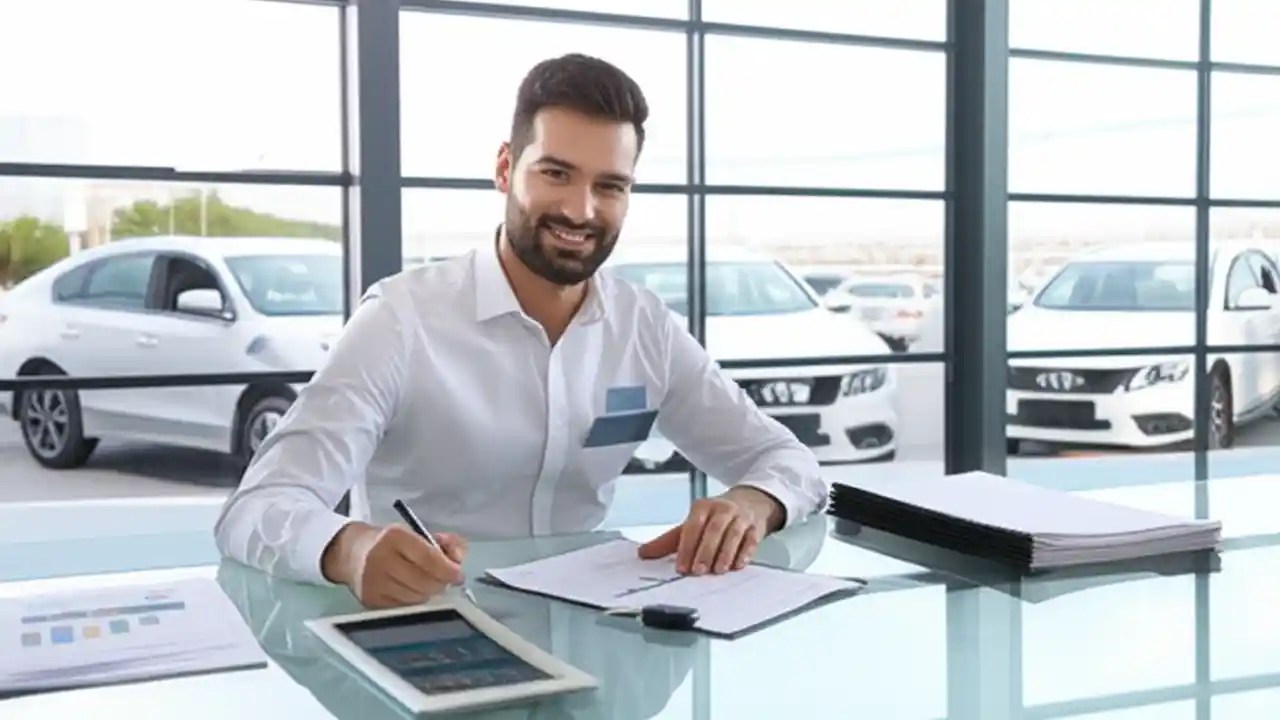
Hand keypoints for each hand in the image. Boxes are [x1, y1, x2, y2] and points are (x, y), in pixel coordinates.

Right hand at [322, 523, 467, 607]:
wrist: (351, 553)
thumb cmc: (390, 543)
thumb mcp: (416, 533)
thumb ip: (445, 542)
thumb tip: (459, 559)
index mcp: (394, 536)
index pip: (429, 558)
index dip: (448, 569)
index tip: (458, 575)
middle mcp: (381, 558)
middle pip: (424, 581)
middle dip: (441, 584)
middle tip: (444, 581)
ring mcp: (373, 582)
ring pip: (415, 597)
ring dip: (427, 593)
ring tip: (425, 583)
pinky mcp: (370, 600)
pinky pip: (403, 607)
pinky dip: (413, 601)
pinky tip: (411, 591)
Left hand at [637, 494, 768, 575]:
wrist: (749, 503)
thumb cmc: (715, 518)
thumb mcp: (691, 525)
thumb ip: (668, 541)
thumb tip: (643, 553)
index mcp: (702, 507)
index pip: (692, 527)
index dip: (686, 548)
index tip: (681, 567)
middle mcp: (722, 509)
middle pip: (713, 530)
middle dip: (705, 551)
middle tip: (698, 571)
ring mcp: (741, 517)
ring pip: (733, 535)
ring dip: (725, 554)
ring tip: (718, 571)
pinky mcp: (756, 527)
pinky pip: (751, 540)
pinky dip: (745, 553)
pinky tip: (738, 565)